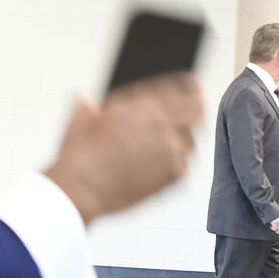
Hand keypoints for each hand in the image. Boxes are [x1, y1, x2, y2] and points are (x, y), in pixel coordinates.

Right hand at [44, 75, 204, 224]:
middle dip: (196, 111)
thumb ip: (91, 104)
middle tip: (190, 116)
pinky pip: (183, 166)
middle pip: (198, 111)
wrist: (81, 189)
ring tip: (165, 147)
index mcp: (144, 104)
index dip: (191, 88)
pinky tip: (156, 168)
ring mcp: (171, 151)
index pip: (185, 87)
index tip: (193, 90)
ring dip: (182, 141)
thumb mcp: (81, 118)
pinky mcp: (172, 176)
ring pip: (192, 141)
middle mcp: (163, 124)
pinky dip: (174, 166)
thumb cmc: (79, 155)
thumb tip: (86, 101)